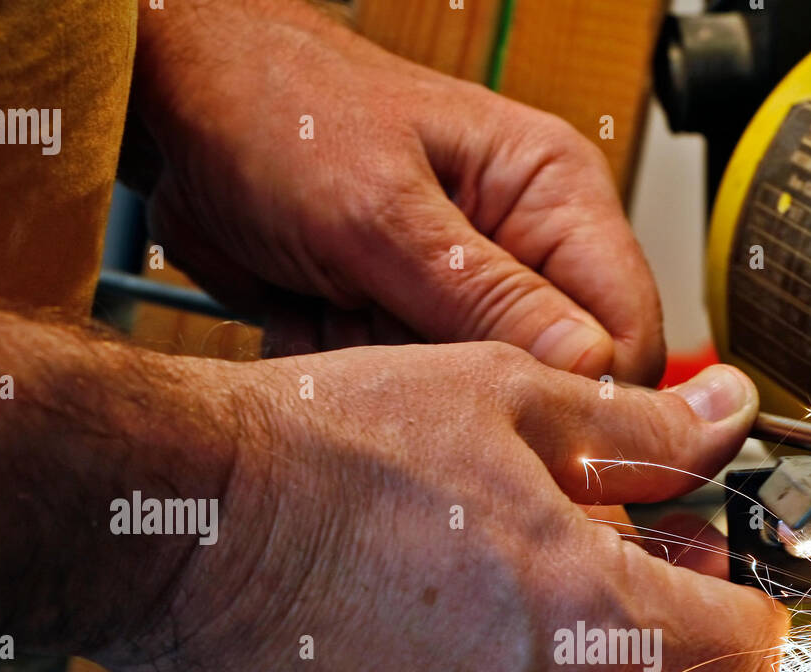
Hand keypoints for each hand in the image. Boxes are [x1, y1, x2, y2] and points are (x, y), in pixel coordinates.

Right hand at [108, 353, 787, 671]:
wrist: (178, 529)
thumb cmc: (330, 456)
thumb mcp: (513, 404)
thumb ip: (646, 431)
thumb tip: (725, 420)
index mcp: (598, 636)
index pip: (751, 659)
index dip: (749, 604)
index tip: (717, 573)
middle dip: (663, 634)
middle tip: (604, 551)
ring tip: (504, 583)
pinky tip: (439, 635)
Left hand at [131, 0, 664, 380]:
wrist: (180, 109)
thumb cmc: (280, 112)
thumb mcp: (385, 212)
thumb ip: (490, 297)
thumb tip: (593, 368)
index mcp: (554, 194)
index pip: (631, 332)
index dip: (592, 397)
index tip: (522, 423)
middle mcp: (527, 247)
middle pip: (552, 377)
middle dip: (465, 376)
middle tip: (383, 319)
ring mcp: (469, 290)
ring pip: (478, 394)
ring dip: (398, 370)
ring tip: (338, 301)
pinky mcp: (417, 321)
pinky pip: (419, 390)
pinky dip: (360, 368)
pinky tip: (317, 309)